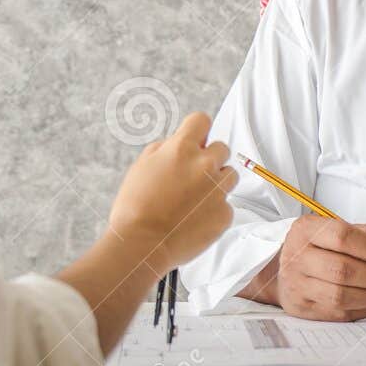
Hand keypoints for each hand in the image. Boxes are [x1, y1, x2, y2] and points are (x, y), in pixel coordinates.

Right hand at [107, 111, 236, 272]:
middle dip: (209, 159)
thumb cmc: (135, 207)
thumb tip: (179, 143)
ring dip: (217, 182)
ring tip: (195, 199)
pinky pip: (226, 205)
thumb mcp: (142, 165)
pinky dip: (214, 210)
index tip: (195, 140)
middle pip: (222, 148)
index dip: (197, 130)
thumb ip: (165, 148)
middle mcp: (204, 165)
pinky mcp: (225, 214)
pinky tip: (195, 219)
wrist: (142, 245)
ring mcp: (218, 190)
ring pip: (230, 175)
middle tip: (192, 176)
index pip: (202, 121)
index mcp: (182, 149)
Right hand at [269, 217, 365, 321]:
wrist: (283, 268)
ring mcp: (297, 285)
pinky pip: (338, 313)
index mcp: (306, 230)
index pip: (343, 237)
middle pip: (342, 270)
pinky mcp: (302, 308)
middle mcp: (296, 257)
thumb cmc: (318, 247)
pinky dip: (364, 308)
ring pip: (340, 295)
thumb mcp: (341, 230)